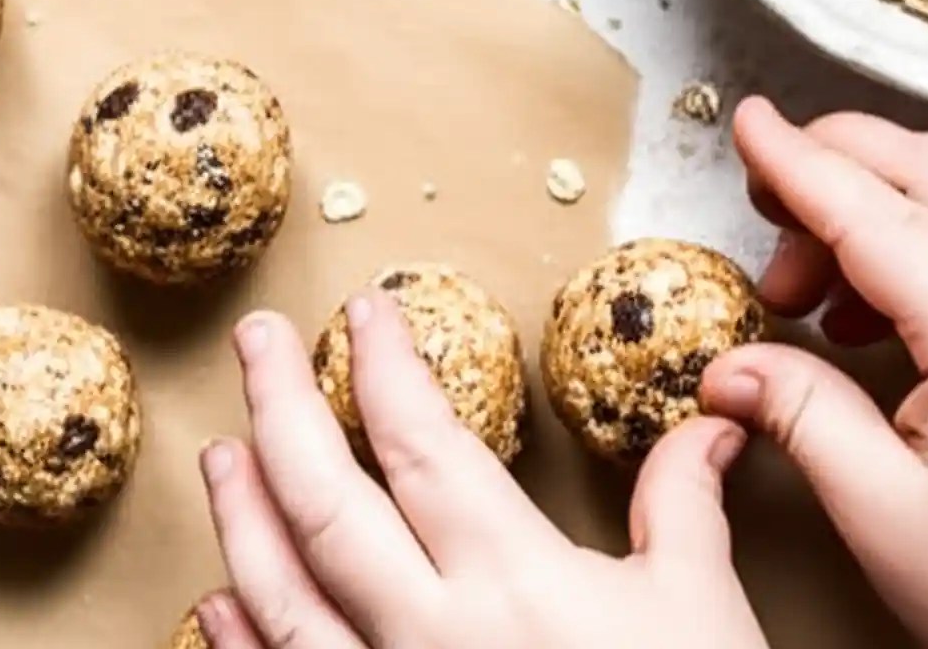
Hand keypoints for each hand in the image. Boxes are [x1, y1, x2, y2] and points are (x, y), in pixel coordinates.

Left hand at [195, 291, 767, 648]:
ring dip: (243, 516)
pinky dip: (243, 643)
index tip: (365, 312)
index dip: (385, 367)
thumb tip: (708, 427)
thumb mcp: (698, 607)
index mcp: (513, 578)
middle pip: (326, 504)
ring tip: (221, 453)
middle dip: (279, 407)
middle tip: (255, 340)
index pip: (423, 444)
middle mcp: (435, 631)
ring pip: (286, 596)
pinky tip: (220, 601)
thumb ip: (682, 505)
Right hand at [702, 97, 927, 648]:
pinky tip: (870, 304)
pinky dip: (919, 237)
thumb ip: (800, 415)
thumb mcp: (881, 510)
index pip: (872, 213)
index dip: (797, 162)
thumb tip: (730, 366)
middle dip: (834, 163)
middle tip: (760, 201)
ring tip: (805, 283)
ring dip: (874, 203)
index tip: (746, 123)